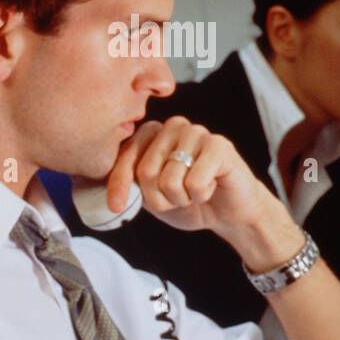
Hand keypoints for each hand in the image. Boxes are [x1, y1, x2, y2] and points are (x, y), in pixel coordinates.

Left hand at [106, 116, 289, 261]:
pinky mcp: (219, 145)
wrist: (229, 212)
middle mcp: (173, 126)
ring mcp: (197, 132)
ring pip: (170, 180)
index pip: (126, 156)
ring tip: (196, 191)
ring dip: (182, 198)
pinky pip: (195, 183)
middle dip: (160, 198)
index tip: (116, 206)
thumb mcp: (151, 196)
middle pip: (146, 171)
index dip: (119, 183)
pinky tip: (211, 186)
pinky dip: (201, 195)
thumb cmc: (189, 200)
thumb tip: (111, 192)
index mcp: (152, 134)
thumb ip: (132, 185)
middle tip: (178, 198)